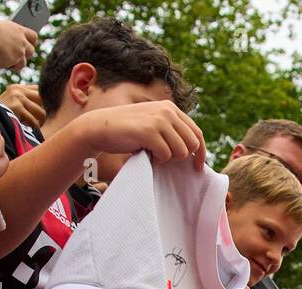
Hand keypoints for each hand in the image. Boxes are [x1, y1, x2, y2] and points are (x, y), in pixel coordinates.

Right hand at [0, 19, 38, 70]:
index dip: (31, 43)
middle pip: (31, 51)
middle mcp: (22, 41)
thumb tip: (8, 41)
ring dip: (13, 64)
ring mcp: (19, 51)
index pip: (33, 37)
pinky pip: (9, 67)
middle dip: (23, 55)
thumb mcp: (2, 27)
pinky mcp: (13, 60)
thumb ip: (10, 35)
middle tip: (12, 56)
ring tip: (0, 61)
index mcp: (19, 30)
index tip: (26, 46)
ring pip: (22, 63)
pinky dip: (0, 65)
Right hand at [0, 82, 44, 126]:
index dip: (45, 102)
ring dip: (40, 122)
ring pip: (41, 112)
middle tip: (41, 121)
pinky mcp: (17, 107)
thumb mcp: (13, 105)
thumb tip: (47, 103)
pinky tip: (27, 129)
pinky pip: (34, 120)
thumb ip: (26, 101)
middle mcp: (17, 90)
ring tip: (34, 127)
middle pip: (43, 99)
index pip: (39, 90)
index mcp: (17, 88)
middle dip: (44, 112)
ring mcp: (17, 97)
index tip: (45, 111)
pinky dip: (33, 128)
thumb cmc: (2, 117)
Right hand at [78, 100, 205, 166]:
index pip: (197, 133)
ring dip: (167, 158)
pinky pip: (166, 155)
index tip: (198, 167)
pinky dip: (156, 160)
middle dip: (180, 157)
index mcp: (171, 108)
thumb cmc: (127, 131)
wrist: (99, 127)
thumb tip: (194, 150)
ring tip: (151, 152)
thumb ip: (171, 130)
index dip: (201, 152)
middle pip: (192, 144)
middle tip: (162, 156)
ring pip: (181, 152)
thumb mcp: (153, 124)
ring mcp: (159, 120)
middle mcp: (168, 111)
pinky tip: (145, 153)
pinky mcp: (149, 131)